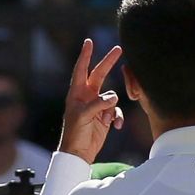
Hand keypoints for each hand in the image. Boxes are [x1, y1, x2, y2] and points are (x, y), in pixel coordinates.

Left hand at [58, 38, 123, 162]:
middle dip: (108, 62)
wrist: (78, 153)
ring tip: (108, 119)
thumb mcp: (84, 116)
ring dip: (113, 107)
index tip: (89, 41)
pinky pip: (115, 111)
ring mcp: (97, 105)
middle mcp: (87, 96)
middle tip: (119, 49)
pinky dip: (117, 117)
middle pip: (100, 74)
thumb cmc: (75, 133)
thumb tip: (114, 97)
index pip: (81, 69)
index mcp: (77, 92)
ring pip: (111, 96)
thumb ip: (98, 104)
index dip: (85, 55)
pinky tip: (116, 126)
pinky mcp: (105, 116)